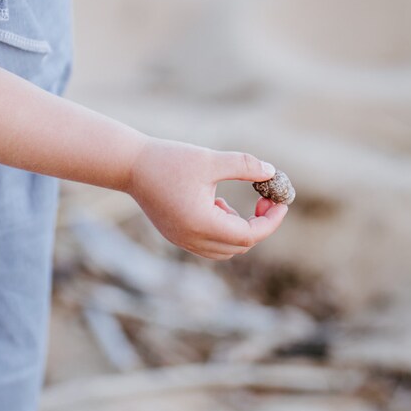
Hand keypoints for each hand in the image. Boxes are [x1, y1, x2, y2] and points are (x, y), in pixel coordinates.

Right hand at [123, 138, 288, 259]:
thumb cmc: (169, 160)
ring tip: (228, 201)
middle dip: (258, 224)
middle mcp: (192, 239)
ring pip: (225, 250)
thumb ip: (244, 166)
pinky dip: (221, 230)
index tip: (281, 203)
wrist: (129, 166)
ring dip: (238, 230)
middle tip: (265, 198)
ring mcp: (182, 241)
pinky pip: (209, 245)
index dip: (271, 221)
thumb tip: (272, 172)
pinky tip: (215, 204)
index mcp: (202, 224)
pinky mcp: (176, 236)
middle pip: (240, 245)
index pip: (249, 235)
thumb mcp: (210, 160)